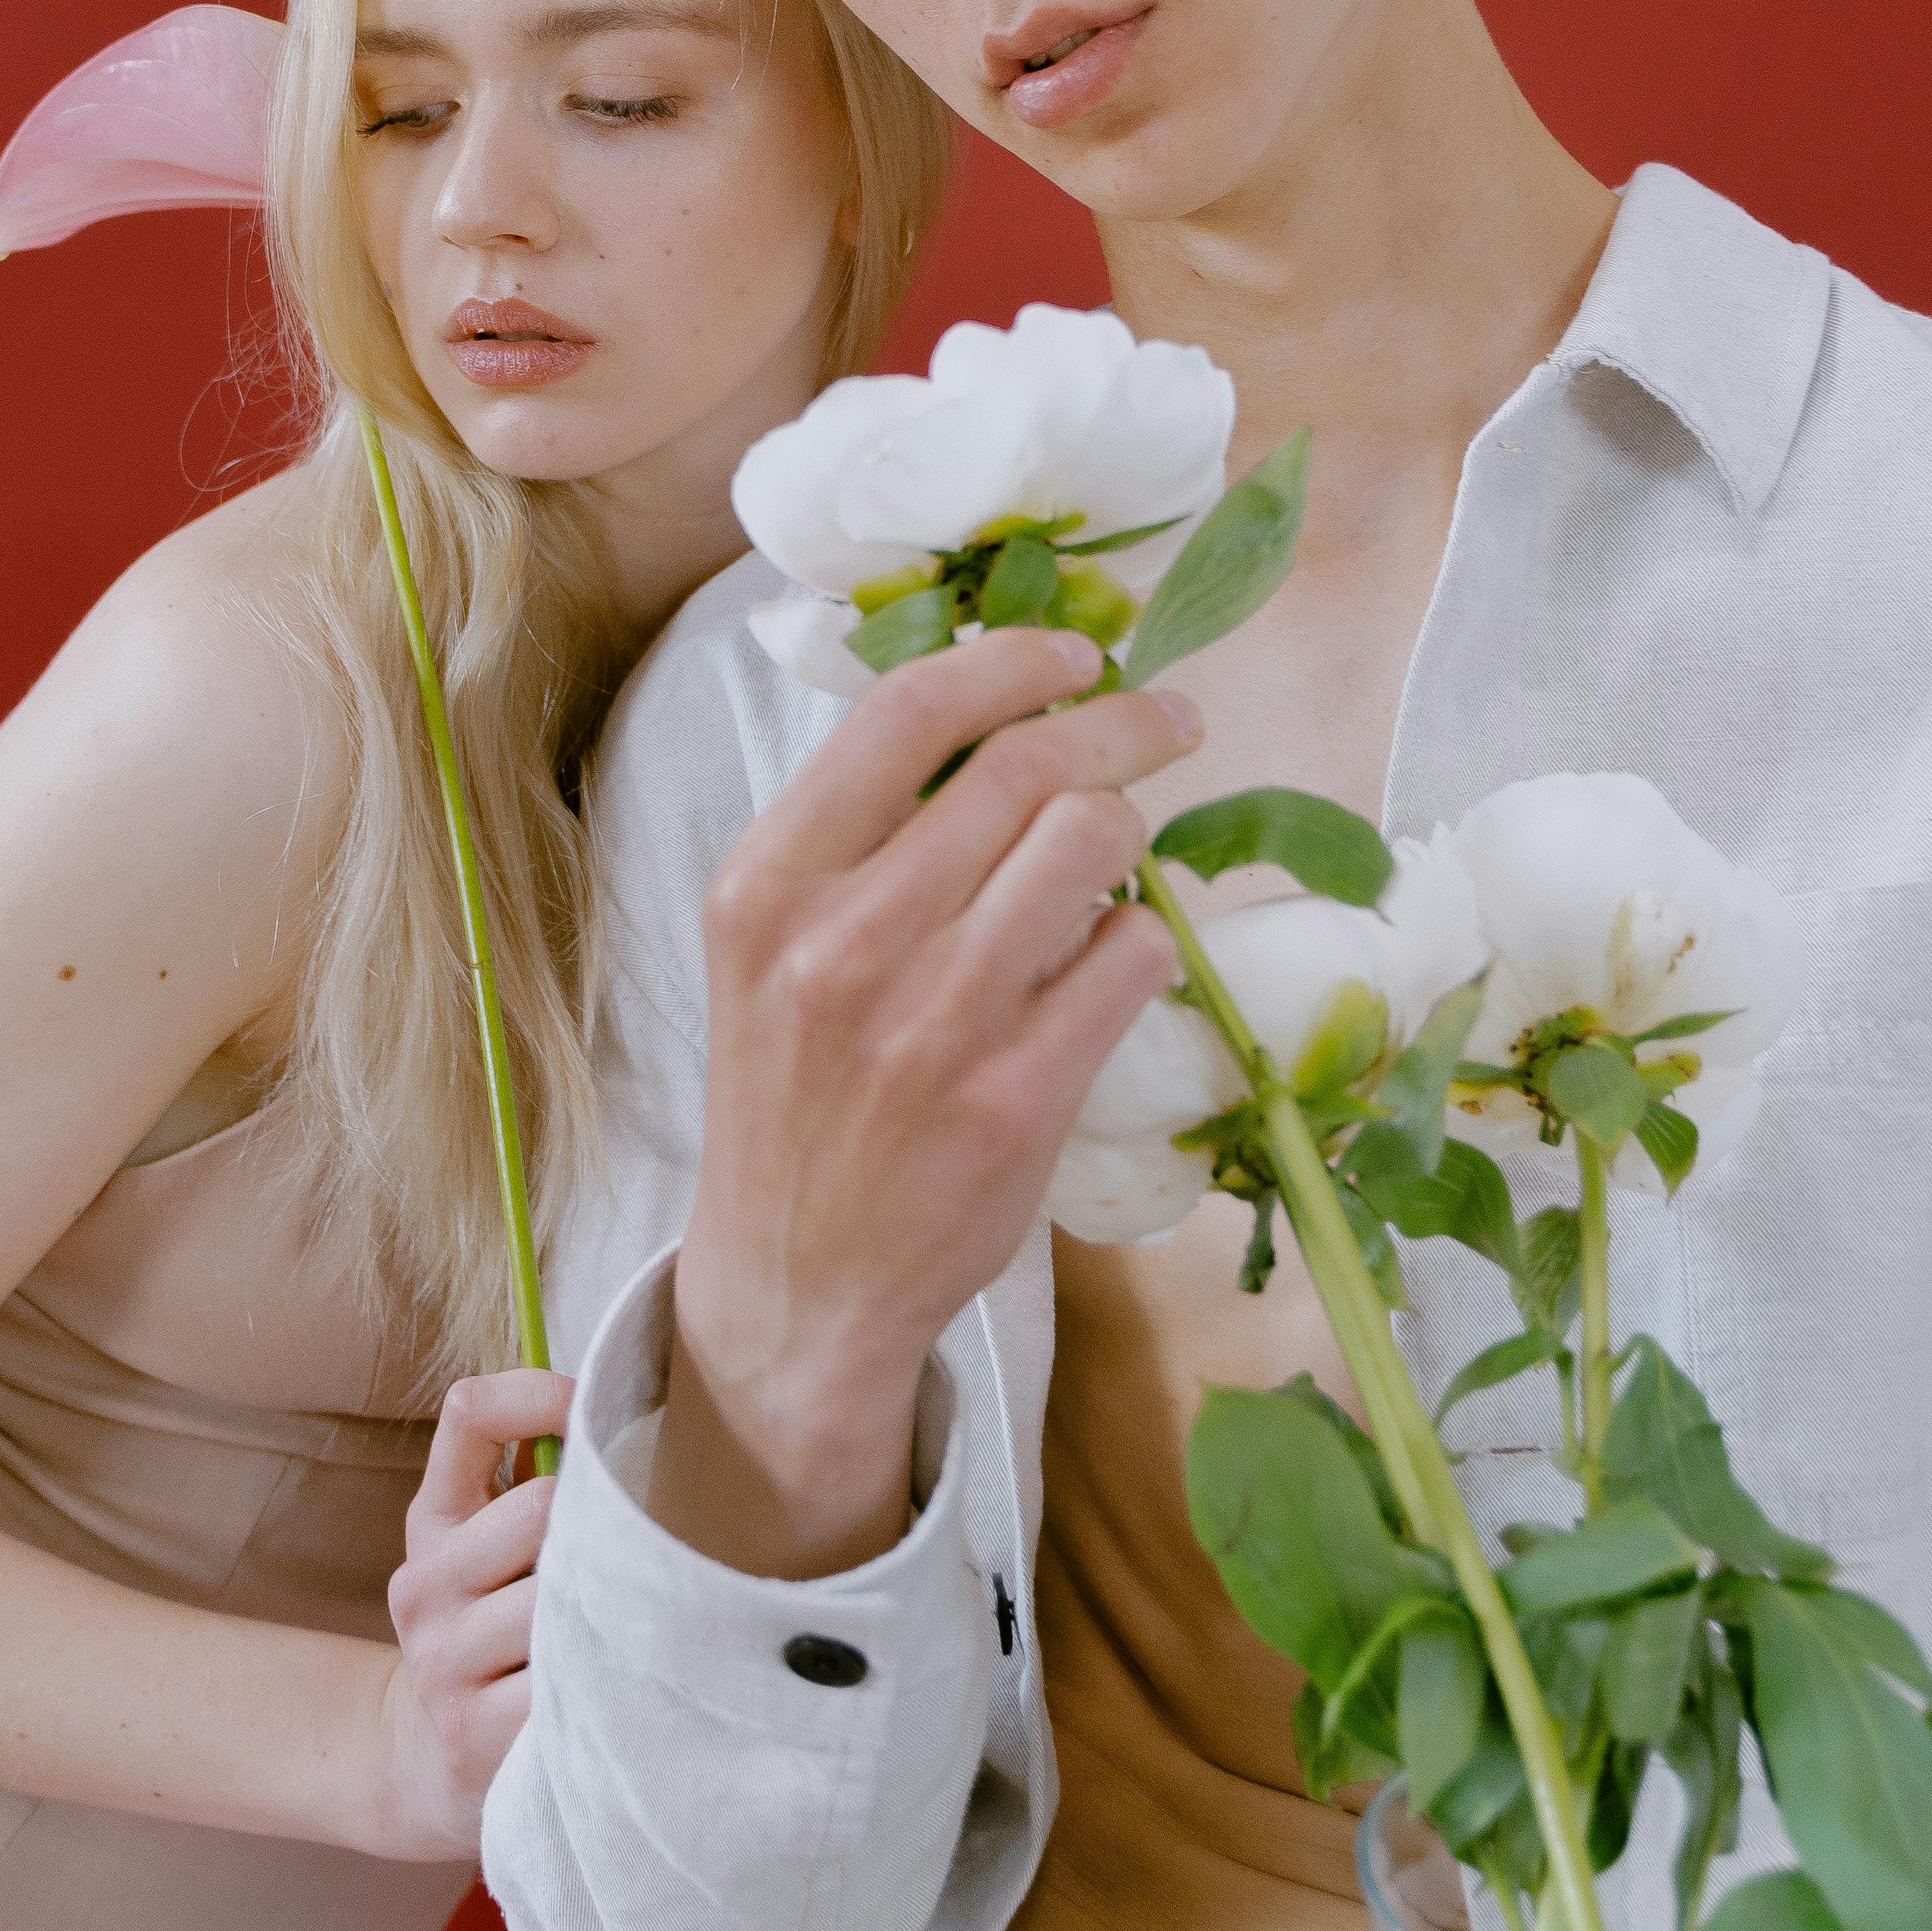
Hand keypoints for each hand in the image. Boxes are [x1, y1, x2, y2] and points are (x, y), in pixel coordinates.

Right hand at [370, 1363, 572, 1856]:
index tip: (592, 1415)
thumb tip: (618, 1394)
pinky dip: (603, 1678)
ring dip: (603, 1611)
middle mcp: (423, 1586)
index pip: (470, 1413)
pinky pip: (568, 1678)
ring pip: (560, 1596)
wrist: (430, 1768)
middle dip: (592, 1531)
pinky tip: (611, 1686)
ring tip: (618, 1632)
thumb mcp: (485, 1549)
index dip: (539, 1394)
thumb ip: (530, 1474)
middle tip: (618, 1567)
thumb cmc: (492, 1633)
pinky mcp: (475, 1732)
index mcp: (431, 1522)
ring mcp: (443, 1662)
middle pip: (541, 1506)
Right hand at [661, 629, 1200, 1574]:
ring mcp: (934, 1026)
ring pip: (1091, 844)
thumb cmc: (792, 1091)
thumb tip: (995, 710)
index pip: (904, 711)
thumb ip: (855, 836)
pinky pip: (1127, 958)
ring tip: (1132, 839)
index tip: (1075, 652)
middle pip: (1023, 766)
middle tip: (1165, 719)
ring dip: (1134, 823)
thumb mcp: (771, 946)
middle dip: (1119, 721)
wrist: (795, 1278)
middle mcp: (842, 944)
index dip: (1011, 659)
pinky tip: (1119, 950)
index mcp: (767, 887)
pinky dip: (1142, 935)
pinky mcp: (1019, 1100)